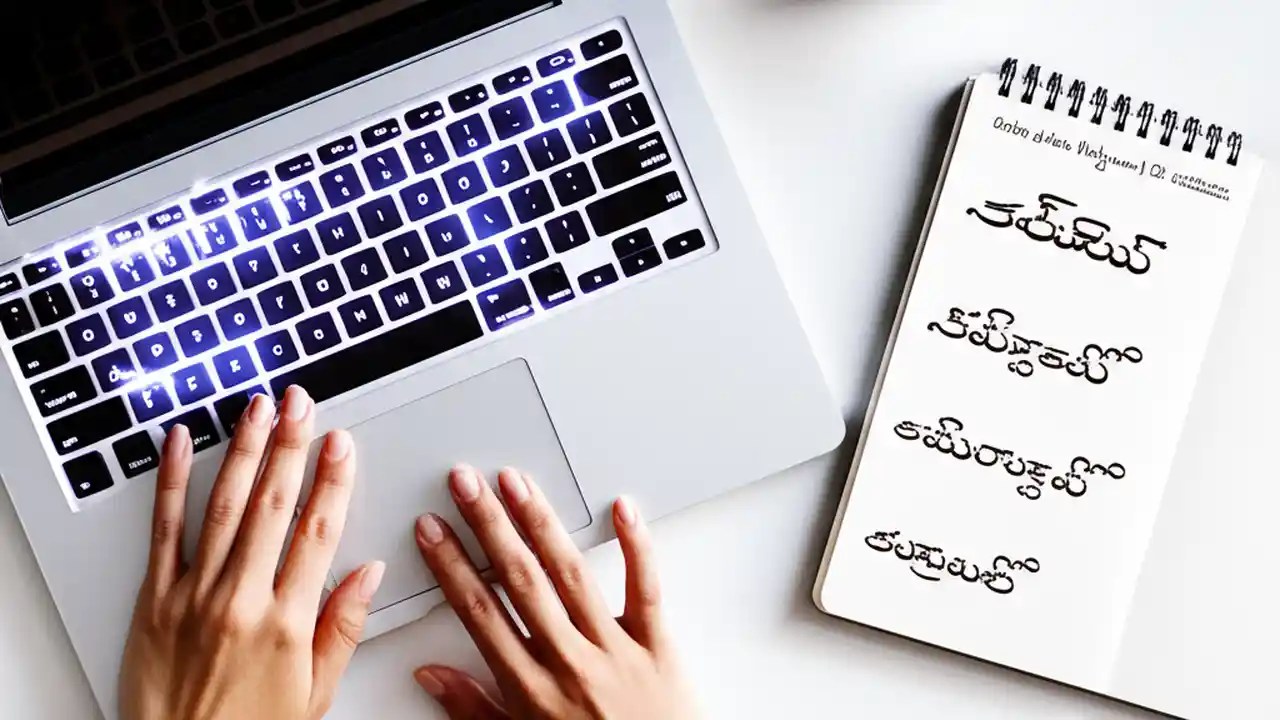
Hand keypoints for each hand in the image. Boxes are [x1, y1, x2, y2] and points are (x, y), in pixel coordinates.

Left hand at [120, 386, 383, 719]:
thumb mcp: (315, 693)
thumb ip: (342, 628)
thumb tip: (368, 575)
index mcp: (287, 622)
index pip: (317, 532)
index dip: (332, 481)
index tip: (341, 445)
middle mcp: (240, 600)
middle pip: (272, 506)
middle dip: (290, 446)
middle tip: (299, 404)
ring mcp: (194, 595)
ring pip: (222, 506)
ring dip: (243, 451)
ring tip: (256, 410)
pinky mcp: (154, 600)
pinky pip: (163, 530)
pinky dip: (172, 482)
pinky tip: (182, 446)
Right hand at [413, 466, 699, 719]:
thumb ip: (475, 709)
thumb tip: (431, 675)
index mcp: (531, 691)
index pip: (480, 614)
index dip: (452, 566)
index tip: (433, 530)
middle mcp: (570, 664)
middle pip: (520, 582)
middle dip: (489, 526)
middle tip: (466, 482)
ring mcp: (616, 652)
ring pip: (572, 575)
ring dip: (540, 523)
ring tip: (518, 483)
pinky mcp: (659, 647)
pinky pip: (647, 589)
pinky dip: (636, 546)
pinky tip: (622, 508)